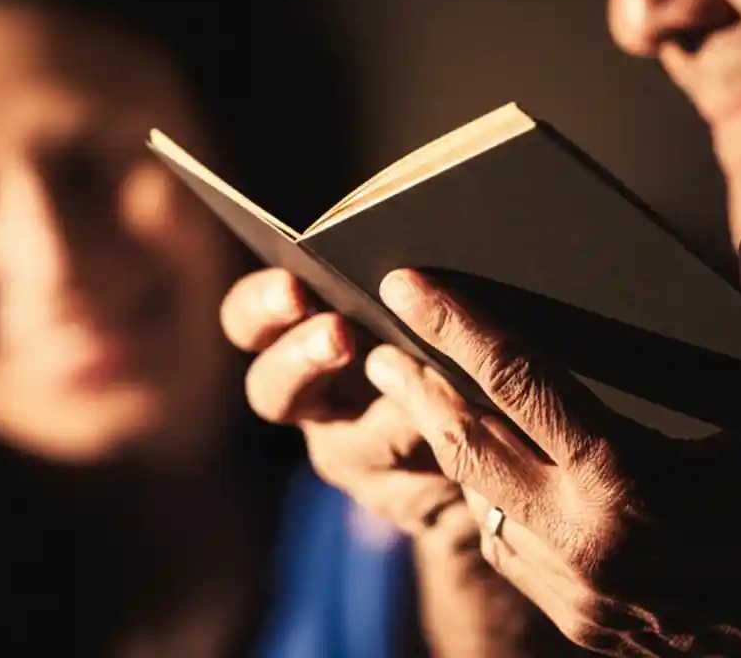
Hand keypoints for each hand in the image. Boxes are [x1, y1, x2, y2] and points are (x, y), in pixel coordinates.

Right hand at [220, 268, 460, 534]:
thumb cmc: (441, 336)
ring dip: (390, 416)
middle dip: (303, 358)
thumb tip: (407, 244)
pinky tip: (477, 432)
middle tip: (339, 333)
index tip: (293, 285)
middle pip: (273, 389)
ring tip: (427, 391)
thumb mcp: (414, 305)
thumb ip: (400, 286)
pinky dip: (444, 455)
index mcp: (298, 335)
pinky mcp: (398, 496)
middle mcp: (311, 399)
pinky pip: (413, 483)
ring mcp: (350, 452)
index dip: (261, 305)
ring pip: (353, 443)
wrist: (492, 431)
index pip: (248, 319)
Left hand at [363, 222, 740, 653]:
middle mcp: (585, 548)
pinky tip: (475, 465)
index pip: (520, 383)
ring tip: (408, 391)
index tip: (405, 280)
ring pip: (479, 501)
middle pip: (470, 446)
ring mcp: (576, 595)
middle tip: (379, 339)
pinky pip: (507, 548)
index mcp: (631, 488)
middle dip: (418, 386)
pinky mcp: (580, 622)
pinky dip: (484, 497)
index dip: (457, 324)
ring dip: (440, 442)